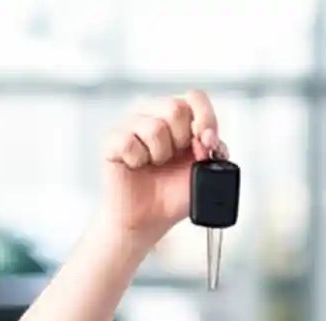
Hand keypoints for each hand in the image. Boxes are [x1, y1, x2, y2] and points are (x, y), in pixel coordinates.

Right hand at [98, 89, 227, 243]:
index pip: (195, 97)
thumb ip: (214, 149)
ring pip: (154, 127)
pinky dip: (137, 161)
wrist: (149, 218)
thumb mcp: (205, 171)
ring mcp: (131, 124)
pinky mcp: (111, 139)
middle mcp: (154, 113)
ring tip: (154, 164)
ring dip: (160, 155)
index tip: (208, 142)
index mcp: (179, 117)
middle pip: (175, 108)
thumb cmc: (174, 193)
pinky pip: (129, 142)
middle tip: (173, 158)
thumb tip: (205, 137)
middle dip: (182, 141)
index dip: (206, 117)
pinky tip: (136, 166)